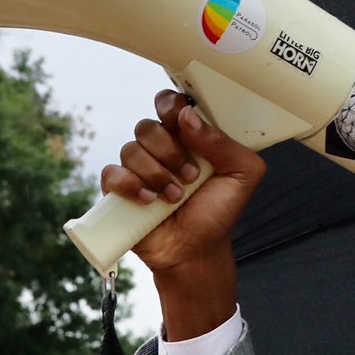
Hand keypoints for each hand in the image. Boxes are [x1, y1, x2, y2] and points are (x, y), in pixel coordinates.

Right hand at [101, 89, 266, 336]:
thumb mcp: (242, 174)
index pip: (169, 103)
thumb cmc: (219, 211)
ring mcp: (137, 168)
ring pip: (131, 149)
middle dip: (170, 152)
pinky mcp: (118, 191)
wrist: (197, 251)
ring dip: (157, 174)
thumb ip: (224, 142)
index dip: (171, 106)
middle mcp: (160, 148)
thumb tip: (189, 115)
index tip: (183, 122)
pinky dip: (130, 186)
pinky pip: (112, 173)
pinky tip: (149, 201)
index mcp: (188, 137)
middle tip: (190, 176)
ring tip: (175, 198)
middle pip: (148, 126)